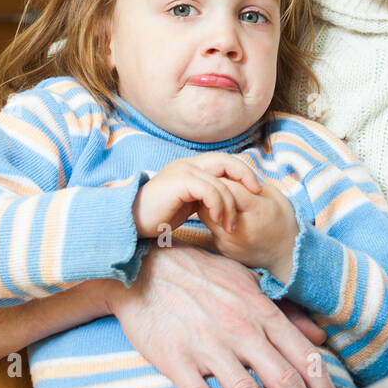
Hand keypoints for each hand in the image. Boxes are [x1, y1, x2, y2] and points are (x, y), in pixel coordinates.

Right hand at [107, 242, 340, 387]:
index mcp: (261, 309)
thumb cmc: (201, 274)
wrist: (144, 268)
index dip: (322, 385)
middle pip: (282, 378)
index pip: (301, 353)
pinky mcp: (176, 359)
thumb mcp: (248, 282)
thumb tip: (319, 337)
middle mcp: (240, 328)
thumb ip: (286, 311)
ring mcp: (208, 344)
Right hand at [132, 153, 259, 238]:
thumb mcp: (188, 204)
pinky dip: (219, 205)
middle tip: (257, 195)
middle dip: (246, 176)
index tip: (255, 190)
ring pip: (221, 182)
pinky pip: (210, 190)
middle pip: (227, 161)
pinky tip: (219, 221)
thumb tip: (228, 202)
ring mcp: (183, 170)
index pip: (225, 162)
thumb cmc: (158, 217)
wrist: (130, 222)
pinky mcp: (180, 181)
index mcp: (192, 167)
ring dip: (230, 206)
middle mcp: (188, 164)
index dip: (242, 173)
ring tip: (231, 226)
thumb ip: (205, 197)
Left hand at [199, 176, 298, 282]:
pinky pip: (211, 227)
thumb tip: (228, 176)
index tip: (230, 177)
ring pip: (206, 215)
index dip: (226, 179)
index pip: (229, 189)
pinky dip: (216, 219)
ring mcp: (229, 242)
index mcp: (256, 211)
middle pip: (212, 202)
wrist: (286, 253)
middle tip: (221, 187)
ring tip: (225, 202)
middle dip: (214, 192)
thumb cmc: (283, 220)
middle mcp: (240, 229)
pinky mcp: (223, 248)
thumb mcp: (274, 195)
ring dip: (212, 205)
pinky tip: (228, 217)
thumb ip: (250, 185)